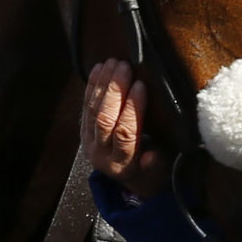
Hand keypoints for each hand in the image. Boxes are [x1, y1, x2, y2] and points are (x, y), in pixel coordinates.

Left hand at [82, 58, 166, 200]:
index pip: (125, 133)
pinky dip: (91, 85)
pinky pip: (85, 105)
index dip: (132, 108)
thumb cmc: (150, 171)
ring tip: (113, 63)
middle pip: (104, 119)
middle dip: (115, 91)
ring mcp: (89, 141)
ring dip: (103, 84)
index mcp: (122, 164)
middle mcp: (101, 154)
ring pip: (92, 110)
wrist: (128, 178)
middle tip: (124, 68)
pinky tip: (99, 68)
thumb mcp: (158, 172)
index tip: (141, 85)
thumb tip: (151, 157)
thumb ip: (155, 163)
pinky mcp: (83, 131)